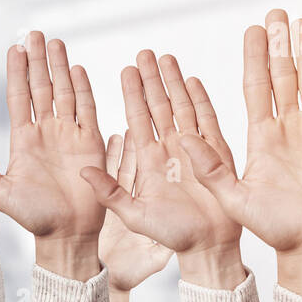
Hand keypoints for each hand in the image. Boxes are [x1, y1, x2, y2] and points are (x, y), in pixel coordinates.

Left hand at [0, 31, 104, 280]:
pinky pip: (87, 111)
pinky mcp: (91, 144)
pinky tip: (78, 68)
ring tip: (55, 41)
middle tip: (34, 32)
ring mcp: (69, 135)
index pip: (19, 98)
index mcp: (23, 139)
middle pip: (41, 87)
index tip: (13, 47)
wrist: (66, 235)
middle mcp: (45, 132)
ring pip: (64, 93)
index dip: (17, 72)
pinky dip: (84, 89)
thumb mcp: (2, 193)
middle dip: (38, 60)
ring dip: (60, 67)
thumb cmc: (34, 218)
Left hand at [80, 51, 243, 289]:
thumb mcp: (132, 216)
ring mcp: (194, 151)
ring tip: (166, 57)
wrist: (207, 249)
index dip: (131, 94)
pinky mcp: (217, 156)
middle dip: (151, 79)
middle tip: (144, 52)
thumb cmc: (170, 237)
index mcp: (147, 162)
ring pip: (181, 108)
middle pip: (158, 107)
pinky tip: (193, 81)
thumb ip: (109, 193)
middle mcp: (168, 151)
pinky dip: (202, 102)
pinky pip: (209, 123)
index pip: (137, 120)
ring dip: (173, 83)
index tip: (126, 69)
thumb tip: (83, 172)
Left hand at [180, 12, 301, 301]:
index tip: (252, 31)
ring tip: (301, 24)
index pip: (257, 88)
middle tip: (276, 13)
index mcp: (260, 138)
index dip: (255, 59)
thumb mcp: (229, 198)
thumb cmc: (270, 230)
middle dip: (280, 46)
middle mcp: (288, 130)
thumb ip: (207, 168)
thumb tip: (178, 138)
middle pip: (285, 77)